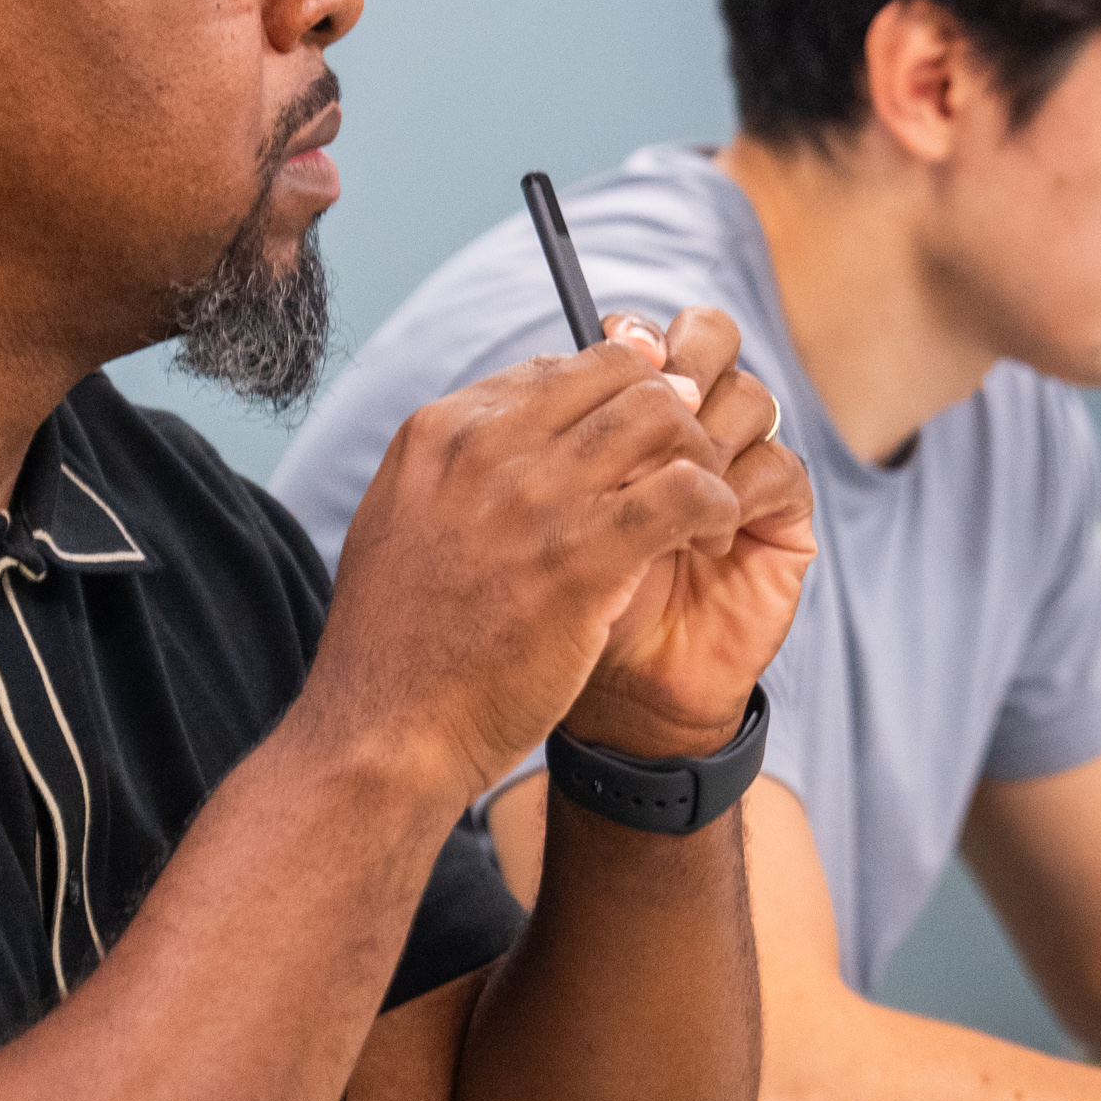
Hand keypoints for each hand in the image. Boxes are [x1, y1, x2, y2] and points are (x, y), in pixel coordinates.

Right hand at [316, 312, 807, 798]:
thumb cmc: (401, 647)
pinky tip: (707, 543)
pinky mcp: (582, 556)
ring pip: (665, 416)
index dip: (617, 401)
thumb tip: (520, 436)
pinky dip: (717, 507)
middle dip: (673, 416)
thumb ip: (460, 470)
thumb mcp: (403, 524)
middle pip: (623, 375)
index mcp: (442, 431)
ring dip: (702, 458)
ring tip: (700, 516)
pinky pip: (689, 490)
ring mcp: (535, 497)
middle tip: (687, 473)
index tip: (638, 450)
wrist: (384, 731)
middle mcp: (487, 445)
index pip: (563, 369)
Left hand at [562, 309, 815, 759]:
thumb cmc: (552, 615)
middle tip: (656, 397)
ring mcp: (738, 477)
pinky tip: (699, 535)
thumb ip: (555, 438)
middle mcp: (689, 439)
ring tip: (665, 485)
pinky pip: (780, 471)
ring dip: (707, 433)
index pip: (646, 342)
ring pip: (747, 398)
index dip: (635, 339)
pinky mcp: (782, 526)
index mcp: (626, 425)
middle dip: (680, 364)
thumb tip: (575, 355)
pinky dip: (740, 492)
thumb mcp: (534, 520)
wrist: (609, 706)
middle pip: (710, 342)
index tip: (616, 346)